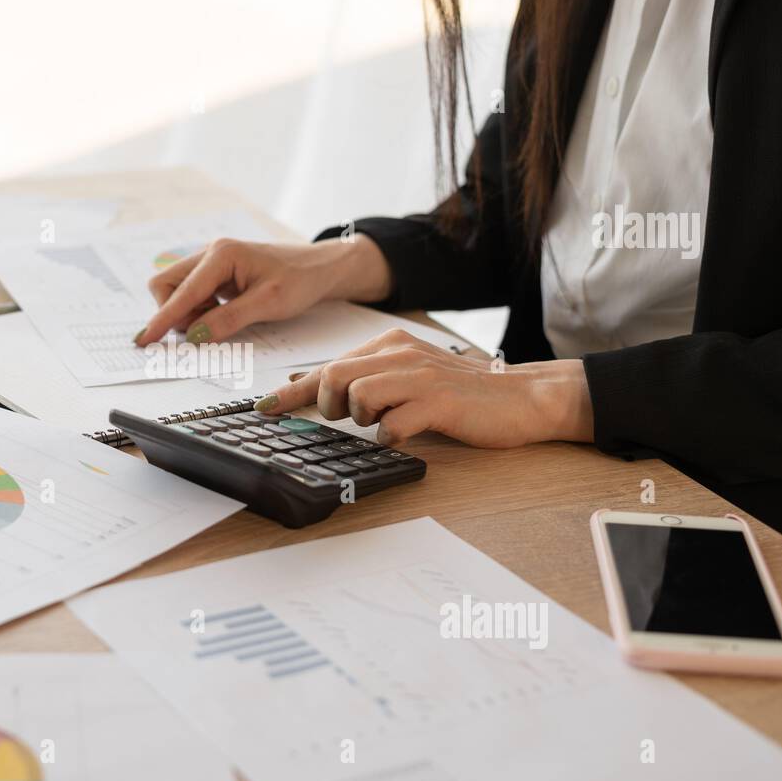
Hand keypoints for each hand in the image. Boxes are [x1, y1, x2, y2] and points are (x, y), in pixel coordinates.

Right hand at [134, 234, 391, 345]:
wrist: (319, 267)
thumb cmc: (299, 280)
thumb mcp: (268, 304)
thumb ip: (228, 320)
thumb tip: (193, 337)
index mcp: (222, 254)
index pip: (182, 292)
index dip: (162, 319)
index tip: (143, 340)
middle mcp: (209, 253)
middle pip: (166, 286)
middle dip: (175, 313)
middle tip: (207, 330)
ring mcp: (209, 262)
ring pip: (176, 292)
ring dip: (189, 314)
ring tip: (225, 319)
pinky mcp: (213, 273)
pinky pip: (190, 295)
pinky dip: (199, 310)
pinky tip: (225, 313)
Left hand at [254, 329, 594, 447]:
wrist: (519, 398)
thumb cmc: (459, 393)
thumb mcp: (407, 375)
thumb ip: (364, 376)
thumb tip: (306, 384)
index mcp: (389, 344)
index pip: (328, 366)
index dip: (290, 391)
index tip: (262, 409)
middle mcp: (399, 354)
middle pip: (334, 377)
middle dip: (329, 406)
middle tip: (352, 419)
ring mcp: (418, 377)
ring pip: (357, 397)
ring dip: (364, 420)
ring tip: (388, 421)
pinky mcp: (438, 402)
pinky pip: (392, 425)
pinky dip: (392, 436)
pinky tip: (409, 433)